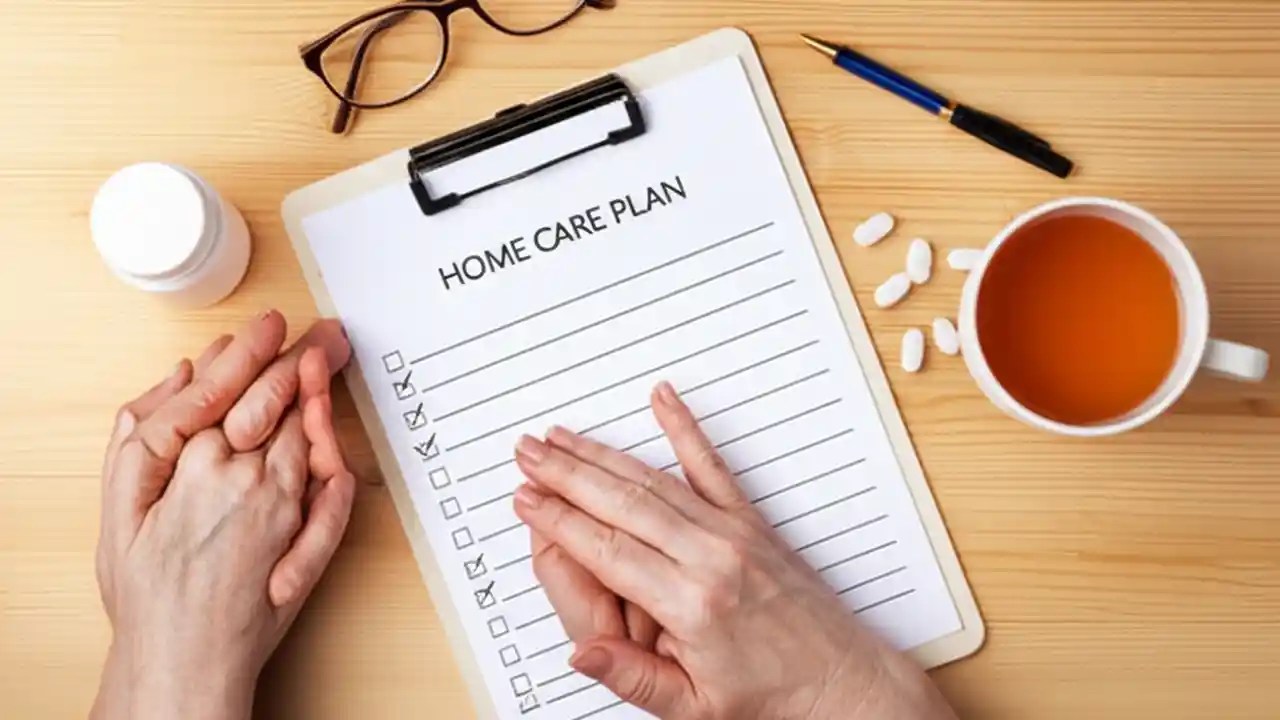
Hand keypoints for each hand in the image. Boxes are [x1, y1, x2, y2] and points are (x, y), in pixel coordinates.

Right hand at [91, 312, 355, 719]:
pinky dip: (337, 456)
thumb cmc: (147, 592)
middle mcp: (249, 478)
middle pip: (281, 403)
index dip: (258, 352)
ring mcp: (287, 508)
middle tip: (324, 333)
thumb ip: (142, 436)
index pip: (237, 388)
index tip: (272, 326)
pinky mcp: (310, 540)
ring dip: (321, 396)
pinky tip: (334, 436)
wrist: (183, 659)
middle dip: (302, 359)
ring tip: (330, 360)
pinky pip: (335, 490)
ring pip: (311, 435)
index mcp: (198, 464)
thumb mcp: (118, 510)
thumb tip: (181, 380)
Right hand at [512, 382, 955, 719]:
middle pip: (622, 504)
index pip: (606, 551)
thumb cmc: (772, 698)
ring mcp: (733, 533)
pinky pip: (713, 466)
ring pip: (655, 481)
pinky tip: (662, 400)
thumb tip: (582, 653)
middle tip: (528, 452)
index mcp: (691, 605)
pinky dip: (685, 429)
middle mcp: (712, 558)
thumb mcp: (692, 709)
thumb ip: (632, 678)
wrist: (841, 685)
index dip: (559, 521)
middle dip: (567, 474)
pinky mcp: (752, 522)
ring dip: (603, 455)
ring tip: (563, 437)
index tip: (526, 499)